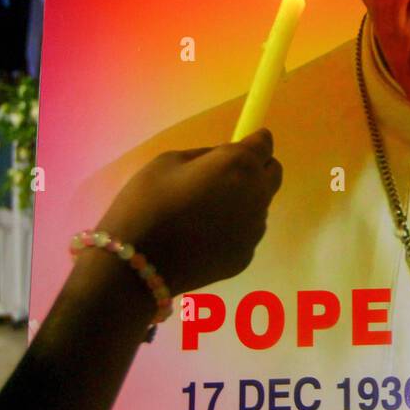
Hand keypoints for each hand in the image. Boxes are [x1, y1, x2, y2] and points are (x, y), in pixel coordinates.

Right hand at [96, 129, 281, 293]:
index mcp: (239, 165)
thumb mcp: (169, 161)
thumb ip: (206, 156)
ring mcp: (255, 229)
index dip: (253, 142)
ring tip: (204, 212)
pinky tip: (202, 237)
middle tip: (225, 176)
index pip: (265, 143)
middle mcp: (257, 195)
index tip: (239, 146)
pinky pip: (246, 233)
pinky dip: (232, 229)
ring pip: (259, 205)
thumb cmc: (147, 204)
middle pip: (272, 173)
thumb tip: (223, 158)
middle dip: (256, 169)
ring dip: (243, 201)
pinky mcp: (247, 256)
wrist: (136, 267)